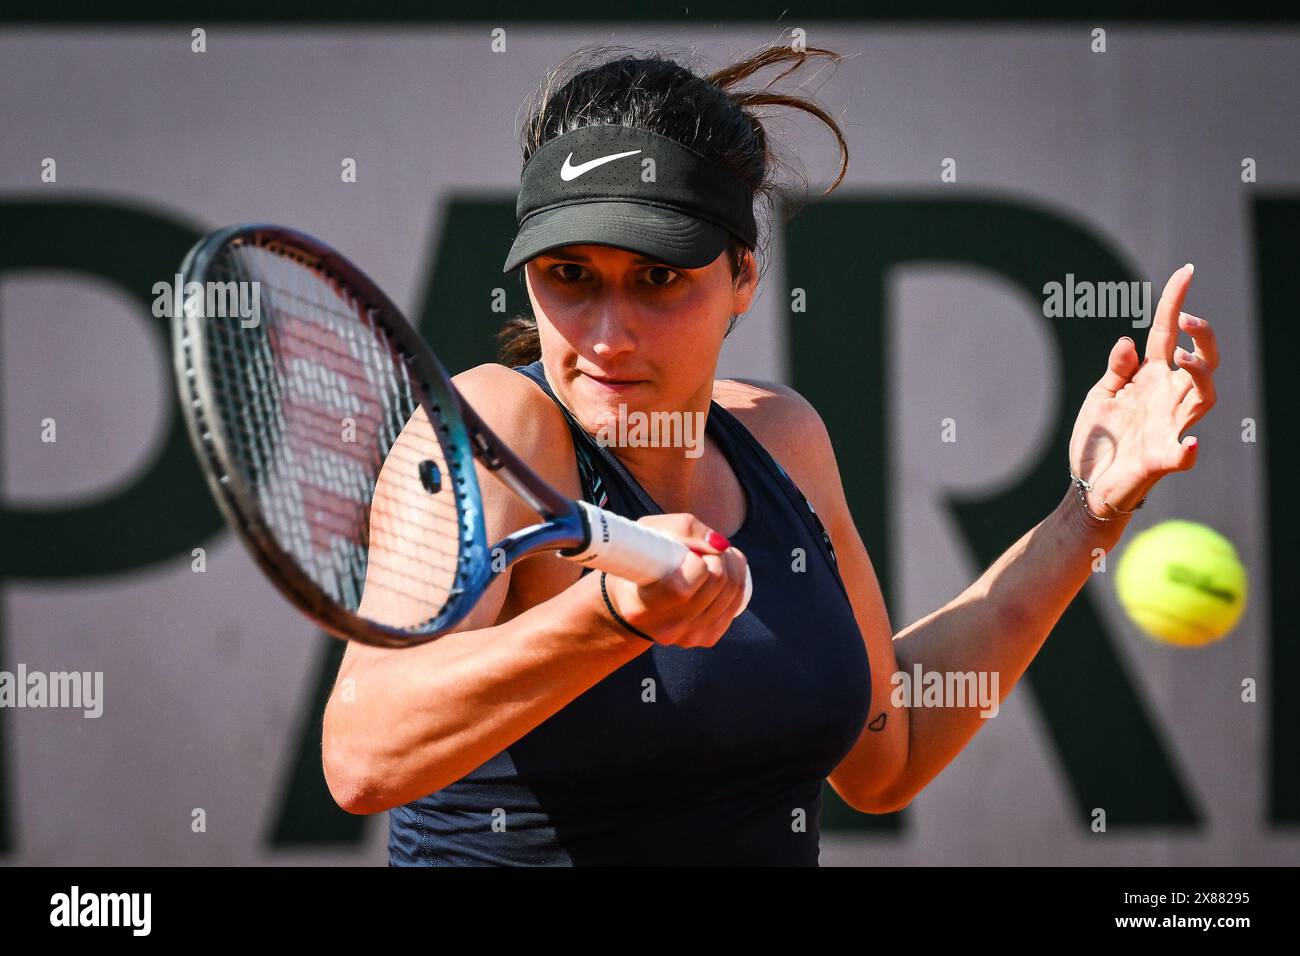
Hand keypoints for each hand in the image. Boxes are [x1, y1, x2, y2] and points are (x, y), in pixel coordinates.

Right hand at [601, 513, 748, 646]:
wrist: (635, 600)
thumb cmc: (640, 560)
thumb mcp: (649, 532)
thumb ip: (683, 529)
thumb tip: (721, 544)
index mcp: (640, 607)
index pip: (682, 588)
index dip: (695, 562)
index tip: (687, 553)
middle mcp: (664, 628)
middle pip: (716, 585)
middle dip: (718, 556)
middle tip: (702, 548)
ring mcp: (687, 637)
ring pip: (732, 593)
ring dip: (731, 565)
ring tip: (711, 555)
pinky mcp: (706, 639)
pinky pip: (736, 605)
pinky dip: (736, 582)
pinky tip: (720, 572)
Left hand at [1068, 264, 1219, 515]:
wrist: (1087, 486)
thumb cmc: (1099, 441)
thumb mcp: (1101, 396)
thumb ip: (1117, 369)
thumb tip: (1128, 340)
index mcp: (1149, 379)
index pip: (1165, 334)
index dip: (1175, 303)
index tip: (1185, 271)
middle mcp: (1166, 399)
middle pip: (1200, 361)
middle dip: (1202, 337)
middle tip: (1188, 320)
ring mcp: (1168, 426)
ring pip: (1204, 395)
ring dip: (1200, 373)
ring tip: (1180, 358)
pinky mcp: (1161, 459)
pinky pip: (1182, 454)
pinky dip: (1187, 449)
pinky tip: (1188, 443)